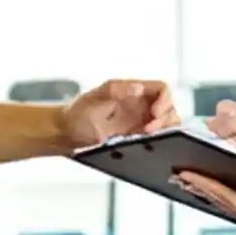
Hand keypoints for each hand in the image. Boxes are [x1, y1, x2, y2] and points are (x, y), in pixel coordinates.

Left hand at [59, 79, 179, 148]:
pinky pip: (156, 139)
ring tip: (149, 139)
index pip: (162, 90)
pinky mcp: (138, 138)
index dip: (165, 100)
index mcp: (133, 91)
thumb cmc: (78, 112)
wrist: (66, 133)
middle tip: (150, 130)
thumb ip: (116, 90)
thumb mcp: (94, 97)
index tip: (155, 112)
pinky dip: (158, 142)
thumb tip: (138, 88)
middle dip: (165, 119)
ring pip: (166, 124)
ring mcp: (140, 122)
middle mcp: (141, 105)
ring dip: (164, 132)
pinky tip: (147, 147)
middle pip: (168, 108)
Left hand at [175, 172, 235, 234]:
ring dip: (202, 192)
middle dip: (195, 186)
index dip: (204, 183)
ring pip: (219, 202)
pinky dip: (215, 197)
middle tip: (175, 175)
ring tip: (185, 182)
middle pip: (215, 199)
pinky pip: (228, 204)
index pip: (223, 195)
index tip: (187, 174)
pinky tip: (209, 192)